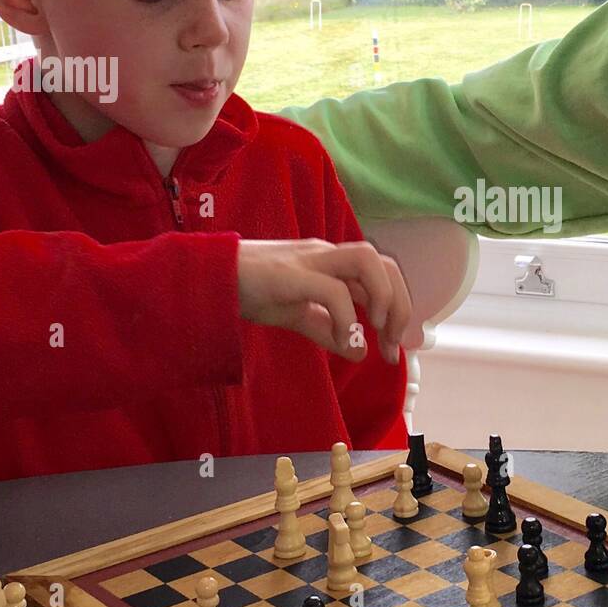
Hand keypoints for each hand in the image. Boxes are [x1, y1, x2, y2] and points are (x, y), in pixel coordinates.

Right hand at [237, 239, 411, 363]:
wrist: (208, 278)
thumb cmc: (251, 291)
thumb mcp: (298, 316)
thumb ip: (329, 331)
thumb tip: (360, 352)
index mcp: (331, 262)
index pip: (382, 272)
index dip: (398, 308)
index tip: (392, 348)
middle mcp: (327, 254)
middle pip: (384, 263)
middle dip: (399, 306)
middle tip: (390, 346)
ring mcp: (309, 260)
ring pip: (367, 261)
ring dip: (382, 299)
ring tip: (373, 333)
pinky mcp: (291, 274)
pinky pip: (332, 291)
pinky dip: (347, 320)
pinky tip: (343, 343)